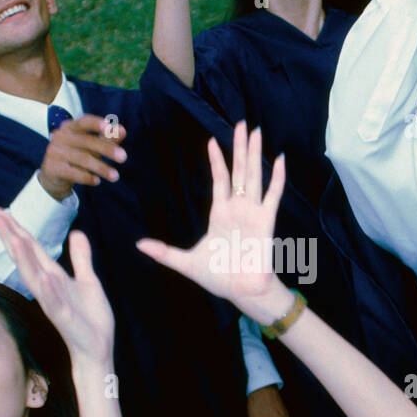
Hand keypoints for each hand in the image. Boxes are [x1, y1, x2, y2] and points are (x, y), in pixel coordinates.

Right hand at [0, 209, 114, 365]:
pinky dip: (48, 290)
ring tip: (14, 238)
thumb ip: (81, 258)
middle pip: (25, 257)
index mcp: (53, 277)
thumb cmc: (90, 319)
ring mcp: (54, 303)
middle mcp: (48, 288)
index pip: (31, 248)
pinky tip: (44, 277)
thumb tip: (77, 233)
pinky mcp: (65, 319)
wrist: (97, 350)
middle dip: (10, 236)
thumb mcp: (89, 281)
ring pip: (34, 278)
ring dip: (24, 259)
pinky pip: (54, 303)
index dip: (16, 229)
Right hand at [38, 114, 126, 199]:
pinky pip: (72, 173)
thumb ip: (107, 138)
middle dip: (107, 149)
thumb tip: (122, 131)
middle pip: (87, 141)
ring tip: (115, 176)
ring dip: (101, 168)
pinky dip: (86, 177)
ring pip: (82, 158)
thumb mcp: (92, 146)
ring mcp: (54, 151)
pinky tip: (97, 181)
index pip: (84, 122)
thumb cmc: (76, 156)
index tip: (109, 127)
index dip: (96, 124)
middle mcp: (60, 136)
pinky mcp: (52, 167)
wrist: (54, 175)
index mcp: (69, 126)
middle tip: (123, 157)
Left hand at [137, 122, 292, 323]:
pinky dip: (276, 178)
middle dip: (240, 147)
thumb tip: (138, 245)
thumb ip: (164, 252)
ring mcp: (253, 213)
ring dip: (255, 154)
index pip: (219, 180)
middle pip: (238, 170)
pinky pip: (272, 196)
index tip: (212, 140)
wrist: (242, 293)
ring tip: (257, 132)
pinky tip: (278, 160)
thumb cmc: (219, 278)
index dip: (216, 160)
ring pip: (254, 176)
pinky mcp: (266, 221)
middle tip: (242, 123)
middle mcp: (238, 209)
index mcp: (220, 215)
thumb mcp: (186, 263)